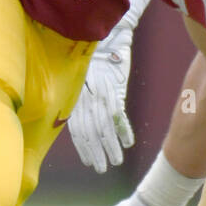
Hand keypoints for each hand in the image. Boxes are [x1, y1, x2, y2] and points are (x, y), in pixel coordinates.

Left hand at [68, 25, 133, 173]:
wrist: (107, 36)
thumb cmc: (95, 59)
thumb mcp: (83, 79)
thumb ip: (82, 100)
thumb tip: (81, 122)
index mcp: (77, 97)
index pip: (77, 129)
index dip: (84, 147)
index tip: (89, 163)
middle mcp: (86, 98)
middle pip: (90, 132)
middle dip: (96, 152)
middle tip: (102, 169)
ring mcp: (100, 94)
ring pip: (104, 127)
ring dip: (110, 146)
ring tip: (116, 161)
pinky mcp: (115, 88)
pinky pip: (118, 114)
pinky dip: (124, 130)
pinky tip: (128, 143)